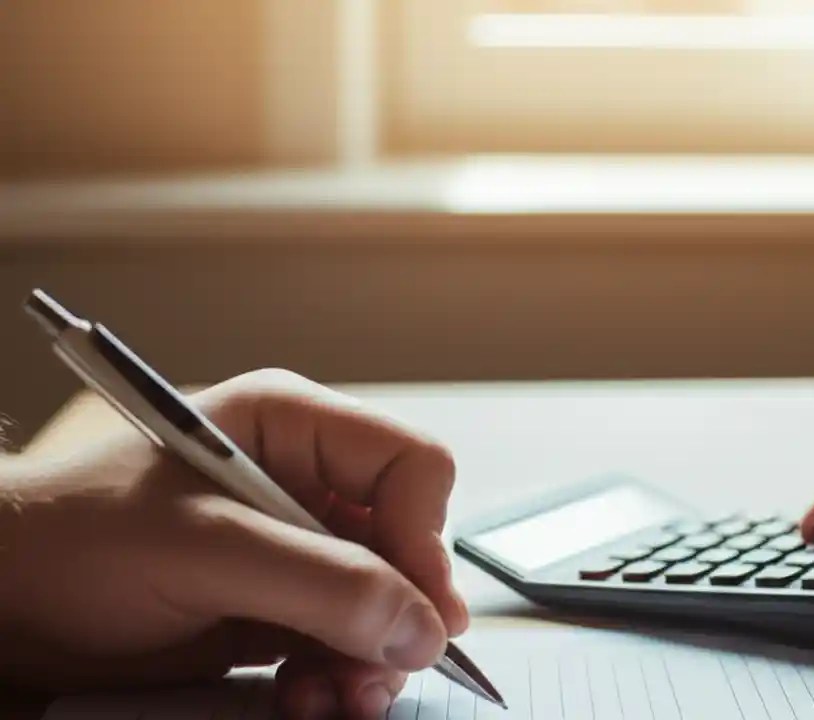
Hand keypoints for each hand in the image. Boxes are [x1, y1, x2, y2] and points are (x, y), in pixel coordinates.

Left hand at [0, 370, 467, 719]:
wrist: (6, 604)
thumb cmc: (76, 542)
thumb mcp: (205, 552)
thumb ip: (320, 583)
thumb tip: (422, 625)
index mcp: (294, 427)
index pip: (410, 467)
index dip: (424, 536)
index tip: (417, 609)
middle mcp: (306, 481)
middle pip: (408, 543)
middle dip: (399, 614)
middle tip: (379, 673)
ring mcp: (295, 547)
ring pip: (385, 601)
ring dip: (372, 657)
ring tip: (338, 697)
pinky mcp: (279, 603)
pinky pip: (345, 641)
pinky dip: (338, 676)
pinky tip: (307, 695)